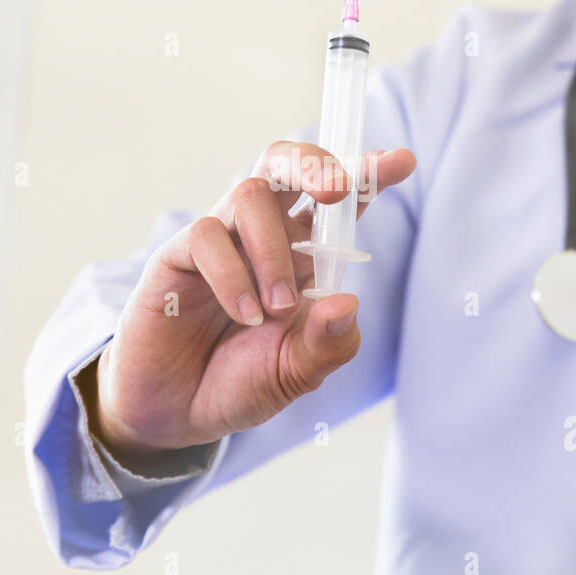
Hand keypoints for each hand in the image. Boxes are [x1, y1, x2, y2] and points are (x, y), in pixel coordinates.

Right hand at [92, 142, 415, 466]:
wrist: (175, 413)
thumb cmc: (240, 382)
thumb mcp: (297, 373)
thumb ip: (328, 344)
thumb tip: (348, 303)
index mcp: (302, 256)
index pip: (336, 203)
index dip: (366, 175)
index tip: (401, 161)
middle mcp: (261, 236)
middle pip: (283, 164)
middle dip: (315, 164)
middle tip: (336, 191)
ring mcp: (219, 241)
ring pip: (250, 195)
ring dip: (273, 251)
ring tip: (277, 309)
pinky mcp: (176, 257)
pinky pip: (207, 237)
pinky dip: (234, 277)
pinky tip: (244, 316)